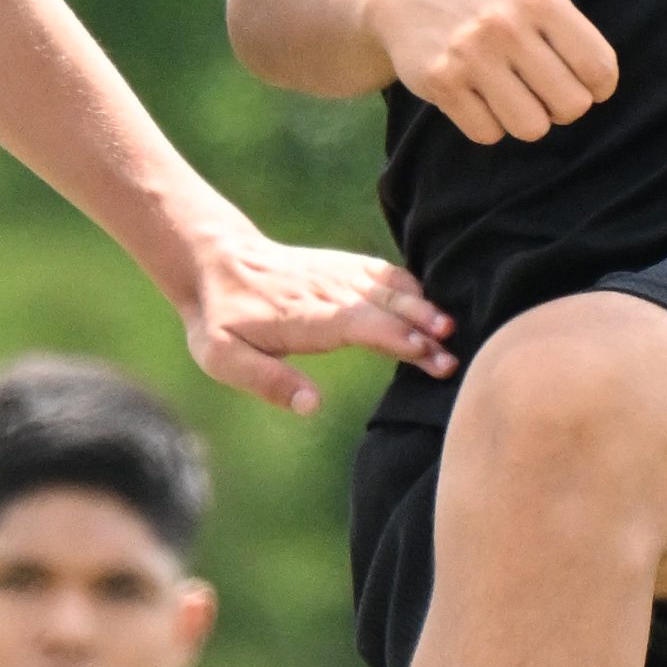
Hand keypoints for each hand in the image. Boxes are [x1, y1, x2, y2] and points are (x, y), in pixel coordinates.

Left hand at [169, 213, 454, 417]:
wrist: (215, 260)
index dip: (398, 338)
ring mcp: (338, 275)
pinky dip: (411, 286)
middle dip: (423, 332)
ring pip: (391, 289)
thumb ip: (267, 381)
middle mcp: (329, 292)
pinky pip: (384, 273)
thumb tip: (312, 406)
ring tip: (450, 330)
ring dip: (423, 307)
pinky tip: (429, 304)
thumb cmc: (219, 317)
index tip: (428, 354)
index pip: (363, 325)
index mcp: (305, 316)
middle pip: (387, 310)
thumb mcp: (223, 357)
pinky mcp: (342, 267)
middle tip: (452, 359)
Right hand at [362, 0, 619, 148]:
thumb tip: (597, 95)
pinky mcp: (440, 82)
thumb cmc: (490, 7)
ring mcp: (470, 54)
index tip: (582, 84)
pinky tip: (476, 99)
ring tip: (510, 97)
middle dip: (561, 109)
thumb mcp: (536, 1)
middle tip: (543, 94)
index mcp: (540, 0)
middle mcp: (506, 24)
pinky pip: (488, 134)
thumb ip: (574, 41)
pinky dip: (488, 125)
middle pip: (571, 105)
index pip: (598, 68)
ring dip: (526, 121)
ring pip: (531, 127)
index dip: (597, 88)